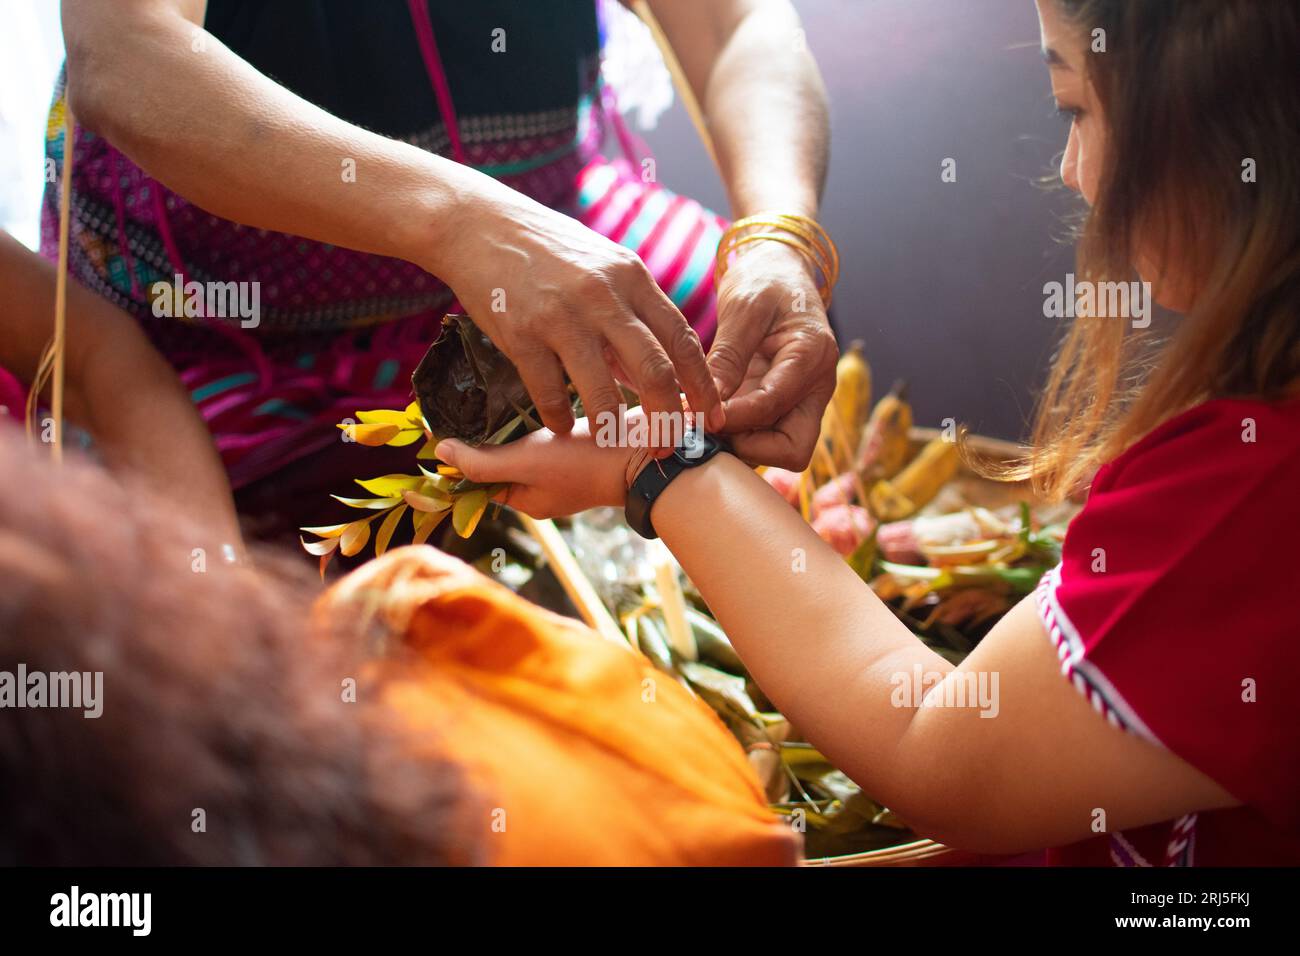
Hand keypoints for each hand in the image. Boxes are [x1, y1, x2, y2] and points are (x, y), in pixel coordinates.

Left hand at [434, 417, 634, 520]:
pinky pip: (546, 431)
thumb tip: (440, 453)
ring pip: (523, 445)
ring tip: (487, 398)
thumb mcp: (527, 463)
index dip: (456, 462)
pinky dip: (534, 416)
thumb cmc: (585, 464)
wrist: (646, 453)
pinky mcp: (580, 443)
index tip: (434, 433)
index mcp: (527, 500)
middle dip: (481, 441)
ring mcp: (564, 465)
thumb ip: (483, 462)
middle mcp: (544, 486)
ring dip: (508, 425)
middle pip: (500, 463)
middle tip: (459, 408)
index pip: (479, 483)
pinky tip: (527, 394)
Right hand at [436, 180, 722, 440]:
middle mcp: (603, 296)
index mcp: (631, 277)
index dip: (703, 384)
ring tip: (609, 440)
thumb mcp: (601, 268)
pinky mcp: (521, 334)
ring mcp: (562, 316)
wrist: (476, 224)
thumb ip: (631, 315)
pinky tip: (560, 425)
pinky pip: (549, 391)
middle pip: (655, 371)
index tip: (712, 417)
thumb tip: (655, 374)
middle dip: (668, 419)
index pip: (682, 339)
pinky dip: (558, 416)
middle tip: (667, 447)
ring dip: (611, 425)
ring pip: (603, 390)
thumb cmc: (546, 249)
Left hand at [707, 241, 838, 470]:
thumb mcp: (743, 309)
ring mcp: (801, 400)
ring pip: (777, 450)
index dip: (731, 418)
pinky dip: (735, 435)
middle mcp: (815, 387)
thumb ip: (728, 356)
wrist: (778, 273)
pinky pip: (763, 437)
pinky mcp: (783, 406)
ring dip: (738, 445)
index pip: (772, 405)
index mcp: (812, 356)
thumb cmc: (764, 281)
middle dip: (747, 447)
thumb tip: (708, 403)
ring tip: (698, 424)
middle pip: (792, 450)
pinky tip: (704, 418)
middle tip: (703, 430)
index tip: (694, 416)